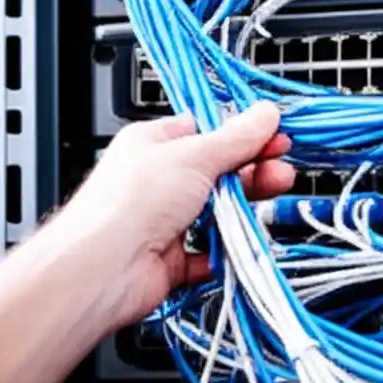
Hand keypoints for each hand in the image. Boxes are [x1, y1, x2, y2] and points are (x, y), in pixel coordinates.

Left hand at [59, 101, 294, 326]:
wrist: (102, 269)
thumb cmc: (129, 202)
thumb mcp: (194, 155)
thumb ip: (236, 138)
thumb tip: (264, 114)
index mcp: (154, 144)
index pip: (207, 132)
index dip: (243, 135)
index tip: (274, 136)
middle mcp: (157, 181)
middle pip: (217, 173)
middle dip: (252, 171)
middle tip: (281, 171)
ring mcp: (163, 221)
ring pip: (216, 213)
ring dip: (243, 210)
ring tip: (268, 201)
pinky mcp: (169, 260)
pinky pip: (207, 254)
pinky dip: (224, 251)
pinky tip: (238, 241)